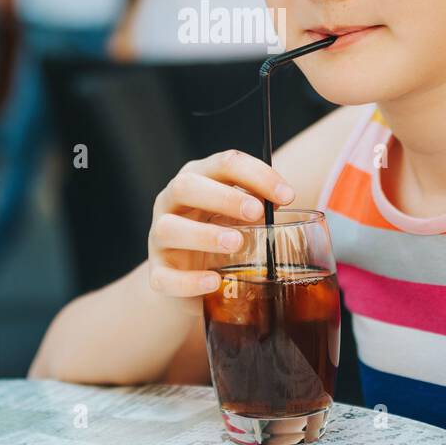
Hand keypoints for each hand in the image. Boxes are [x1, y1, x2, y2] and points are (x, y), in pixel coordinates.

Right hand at [146, 150, 295, 311]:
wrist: (187, 277)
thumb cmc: (218, 233)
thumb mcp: (237, 213)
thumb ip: (256, 203)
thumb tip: (280, 199)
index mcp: (197, 179)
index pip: (223, 163)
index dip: (257, 174)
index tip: (287, 196)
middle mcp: (171, 202)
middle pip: (186, 186)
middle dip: (223, 196)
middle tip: (256, 212)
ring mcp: (159, 238)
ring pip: (168, 228)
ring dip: (203, 234)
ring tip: (236, 242)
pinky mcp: (158, 273)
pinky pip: (164, 277)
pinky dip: (189, 280)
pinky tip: (214, 281)